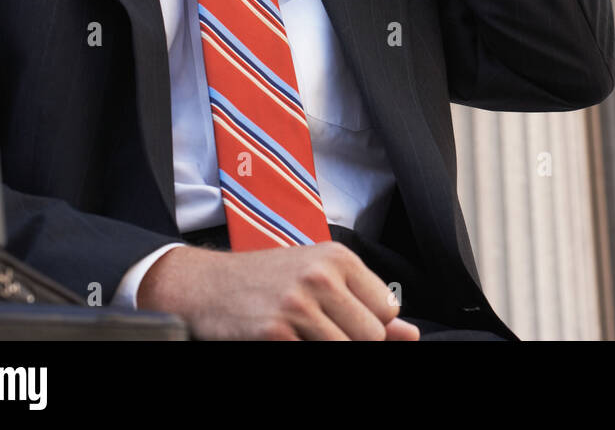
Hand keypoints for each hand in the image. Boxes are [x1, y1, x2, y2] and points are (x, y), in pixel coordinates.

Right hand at [137, 242, 421, 340]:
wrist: (204, 286)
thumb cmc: (265, 281)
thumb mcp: (317, 278)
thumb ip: (366, 304)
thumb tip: (411, 334)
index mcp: (338, 258)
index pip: (388, 309)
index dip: (371, 325)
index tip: (346, 323)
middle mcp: (321, 277)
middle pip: (372, 335)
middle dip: (354, 342)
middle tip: (322, 333)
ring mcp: (298, 307)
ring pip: (349, 348)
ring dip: (331, 348)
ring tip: (305, 337)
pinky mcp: (276, 334)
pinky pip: (313, 356)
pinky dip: (307, 354)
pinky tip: (289, 342)